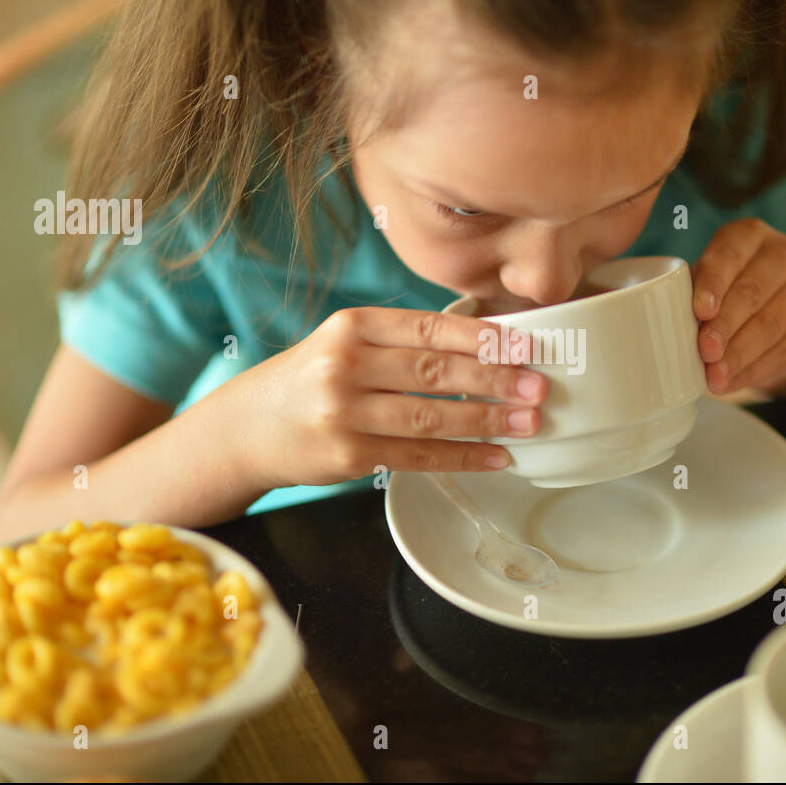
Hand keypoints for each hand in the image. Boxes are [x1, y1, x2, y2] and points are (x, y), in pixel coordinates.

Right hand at [236, 307, 546, 487]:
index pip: (429, 328)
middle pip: (436, 372)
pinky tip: (498, 457)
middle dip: (496, 380)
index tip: (526, 347)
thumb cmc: (311, 380)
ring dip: (488, 421)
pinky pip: (419, 457)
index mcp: (352, 327)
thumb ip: (403, 342)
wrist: (245, 429)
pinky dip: (464, 458)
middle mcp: (345, 365)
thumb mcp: (345, 344)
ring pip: (432, 418)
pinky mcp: (348, 456)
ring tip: (529, 423)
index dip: (483, 339)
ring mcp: (345, 413)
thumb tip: (489, 347)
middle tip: (540, 387)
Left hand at [691, 218, 785, 393]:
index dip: (714, 282)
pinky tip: (731, 382)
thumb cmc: (729, 297)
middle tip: (705, 351)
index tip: (700, 311)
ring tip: (714, 376)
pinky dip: (753, 371)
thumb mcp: (708, 286)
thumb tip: (669, 324)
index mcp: (751, 235)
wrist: (781, 322)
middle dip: (725, 325)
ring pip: (771, 324)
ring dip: (739, 355)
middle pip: (753, 291)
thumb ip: (692, 295)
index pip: (730, 253)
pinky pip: (785, 351)